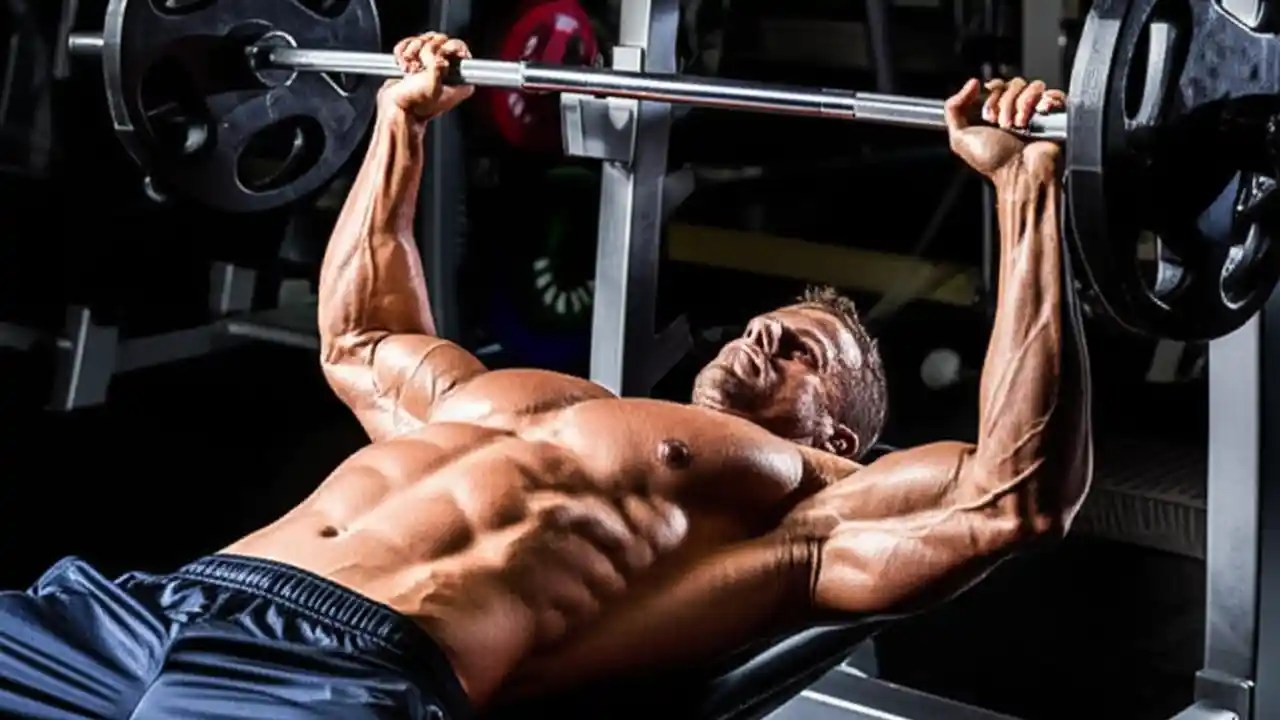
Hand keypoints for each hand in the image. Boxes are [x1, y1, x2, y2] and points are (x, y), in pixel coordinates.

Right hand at [379, 33, 474, 119]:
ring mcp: (431, 63)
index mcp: (459, 77)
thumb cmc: (415, 103)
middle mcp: (448, 69)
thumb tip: (441, 55)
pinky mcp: (416, 60)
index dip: (446, 48)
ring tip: (409, 70)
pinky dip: (402, 51)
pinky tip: (402, 65)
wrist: (395, 108)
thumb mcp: (432, 85)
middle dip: (424, 50)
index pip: (459, 47)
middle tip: (418, 67)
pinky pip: (410, 43)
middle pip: (439, 40)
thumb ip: (438, 66)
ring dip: (411, 52)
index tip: (437, 56)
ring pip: (423, 39)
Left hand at [943, 77, 1064, 178]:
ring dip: (1023, 105)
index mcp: (995, 112)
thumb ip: (953, 109)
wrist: (1020, 175)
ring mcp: (1036, 112)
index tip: (988, 116)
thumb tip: (971, 83)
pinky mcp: (1054, 115)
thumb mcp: (960, 138)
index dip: (992, 95)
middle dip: (1006, 103)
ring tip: (1019, 127)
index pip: (996, 85)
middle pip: (1014, 83)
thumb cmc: (993, 162)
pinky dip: (1046, 102)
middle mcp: (1015, 110)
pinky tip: (1037, 117)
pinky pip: (1054, 94)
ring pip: (1033, 86)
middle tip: (1004, 126)